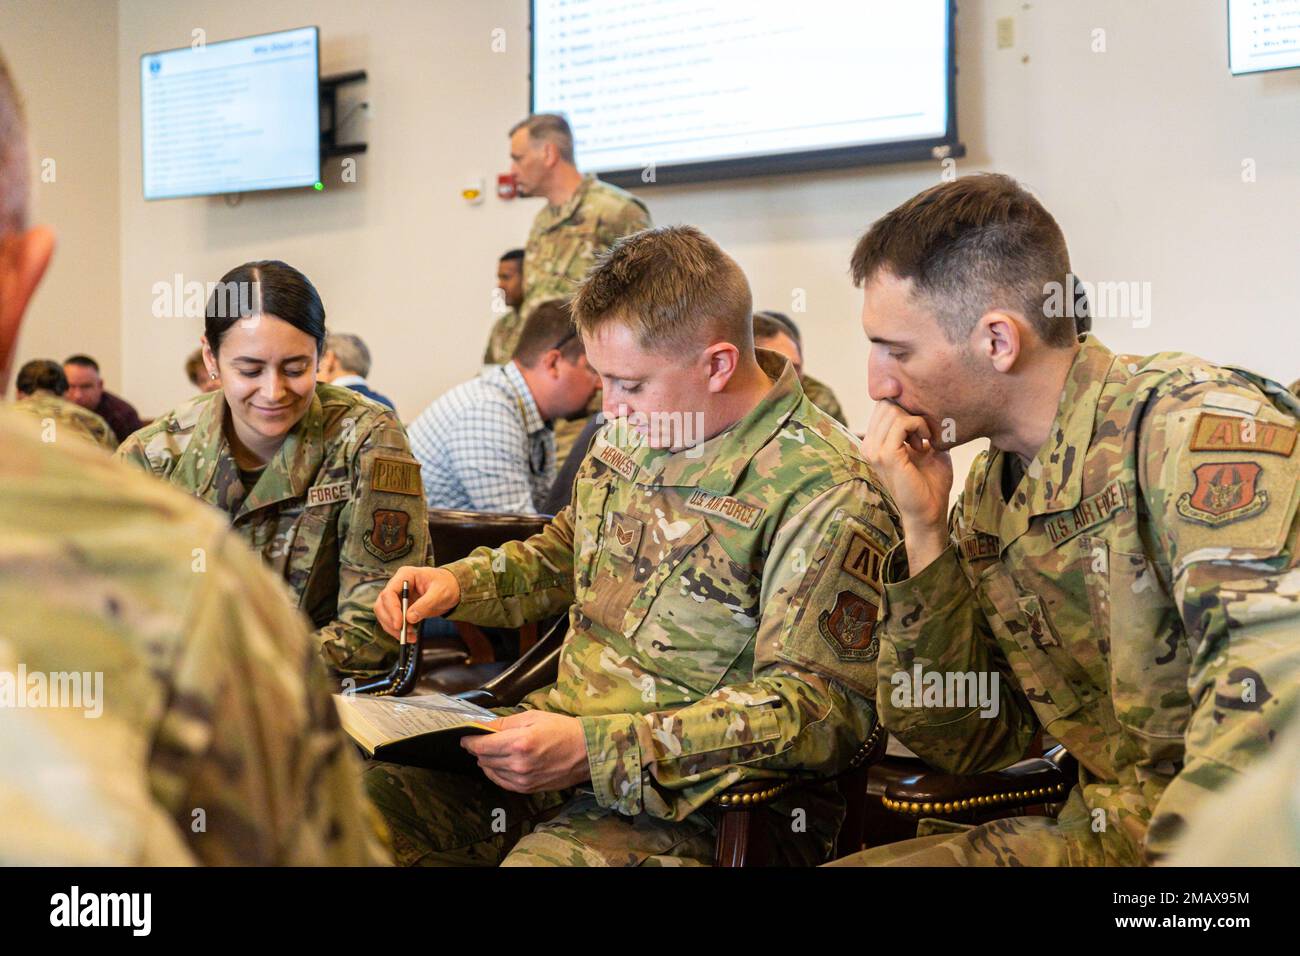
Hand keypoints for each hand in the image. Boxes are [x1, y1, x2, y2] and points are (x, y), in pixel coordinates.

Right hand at [374, 566, 460, 637]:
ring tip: (409, 637)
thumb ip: (425, 604)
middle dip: (390, 621)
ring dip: (393, 628)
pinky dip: (398, 631)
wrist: (453, 589)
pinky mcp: (400, 608)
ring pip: (384, 614)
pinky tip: (410, 636)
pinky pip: (392, 621)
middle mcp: (398, 585)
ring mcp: (398, 597)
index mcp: (405, 575)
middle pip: (382, 604)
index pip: (389, 592)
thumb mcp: (440, 593)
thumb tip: (410, 618)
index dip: (392, 609)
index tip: (399, 624)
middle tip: (403, 633)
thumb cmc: (447, 585)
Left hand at [462, 711, 590, 792]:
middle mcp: (518, 764)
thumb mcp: (533, 717)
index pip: (481, 745)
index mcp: (519, 743)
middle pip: (484, 759)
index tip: (465, 737)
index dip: (469, 741)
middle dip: (479, 749)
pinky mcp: (527, 788)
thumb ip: (504, 723)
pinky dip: (496, 772)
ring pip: (490, 771)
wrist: (586, 752)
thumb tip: (483, 727)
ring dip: (487, 761)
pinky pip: (502, 782)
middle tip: (482, 740)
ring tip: (492, 751)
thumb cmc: (562, 729)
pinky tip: (500, 764)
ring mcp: (522, 779)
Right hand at [860, 401, 953, 572]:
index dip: (905, 407)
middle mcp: (868, 444)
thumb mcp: (924, 446)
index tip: (921, 427)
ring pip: (892, 410)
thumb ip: (919, 426)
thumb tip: (929, 401)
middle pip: (886, 403)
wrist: (929, 512)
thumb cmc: (929, 483)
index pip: (882, 405)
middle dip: (909, 410)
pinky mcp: (886, 455)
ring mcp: (874, 450)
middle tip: (925, 433)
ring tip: (926, 438)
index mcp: (872, 442)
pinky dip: (919, 426)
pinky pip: (901, 423)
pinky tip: (926, 442)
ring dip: (916, 419)